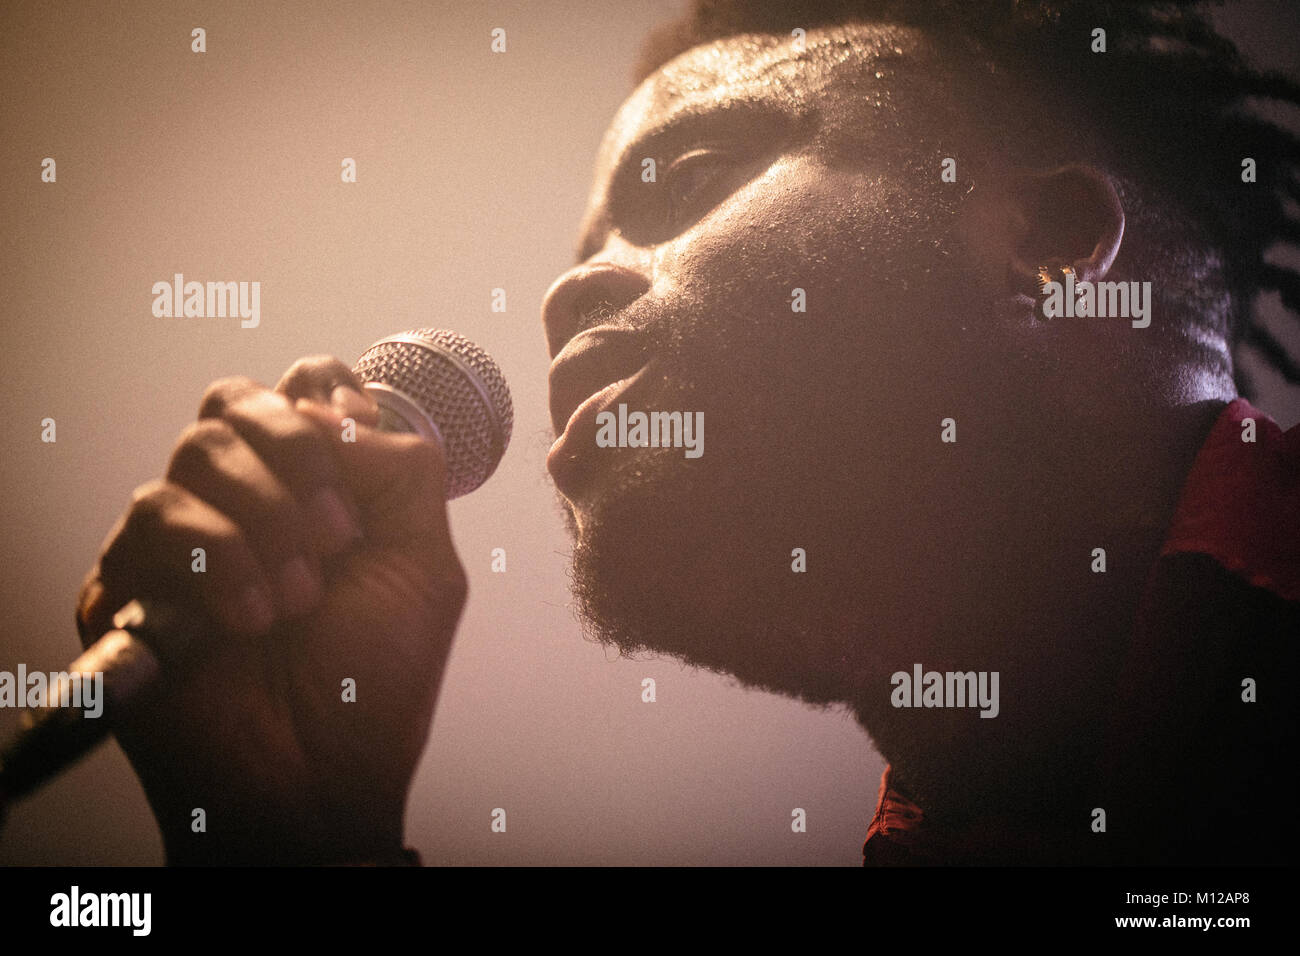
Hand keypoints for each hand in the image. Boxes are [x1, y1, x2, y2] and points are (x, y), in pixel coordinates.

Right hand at [75, 357, 466, 863]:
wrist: (316, 781)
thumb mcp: (425, 565)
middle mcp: (244, 502)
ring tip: (299, 600)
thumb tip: (336, 408)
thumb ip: (402, 471)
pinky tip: (251, 620)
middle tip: (339, 539)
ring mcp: (184, 538)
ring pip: (197, 449)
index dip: (327, 402)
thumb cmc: (373, 684)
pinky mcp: (129, 581)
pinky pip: (155, 512)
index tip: (358, 465)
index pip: (299, 388)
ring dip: (267, 521)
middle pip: (238, 400)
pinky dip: (219, 559)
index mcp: (315, 490)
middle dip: (298, 456)